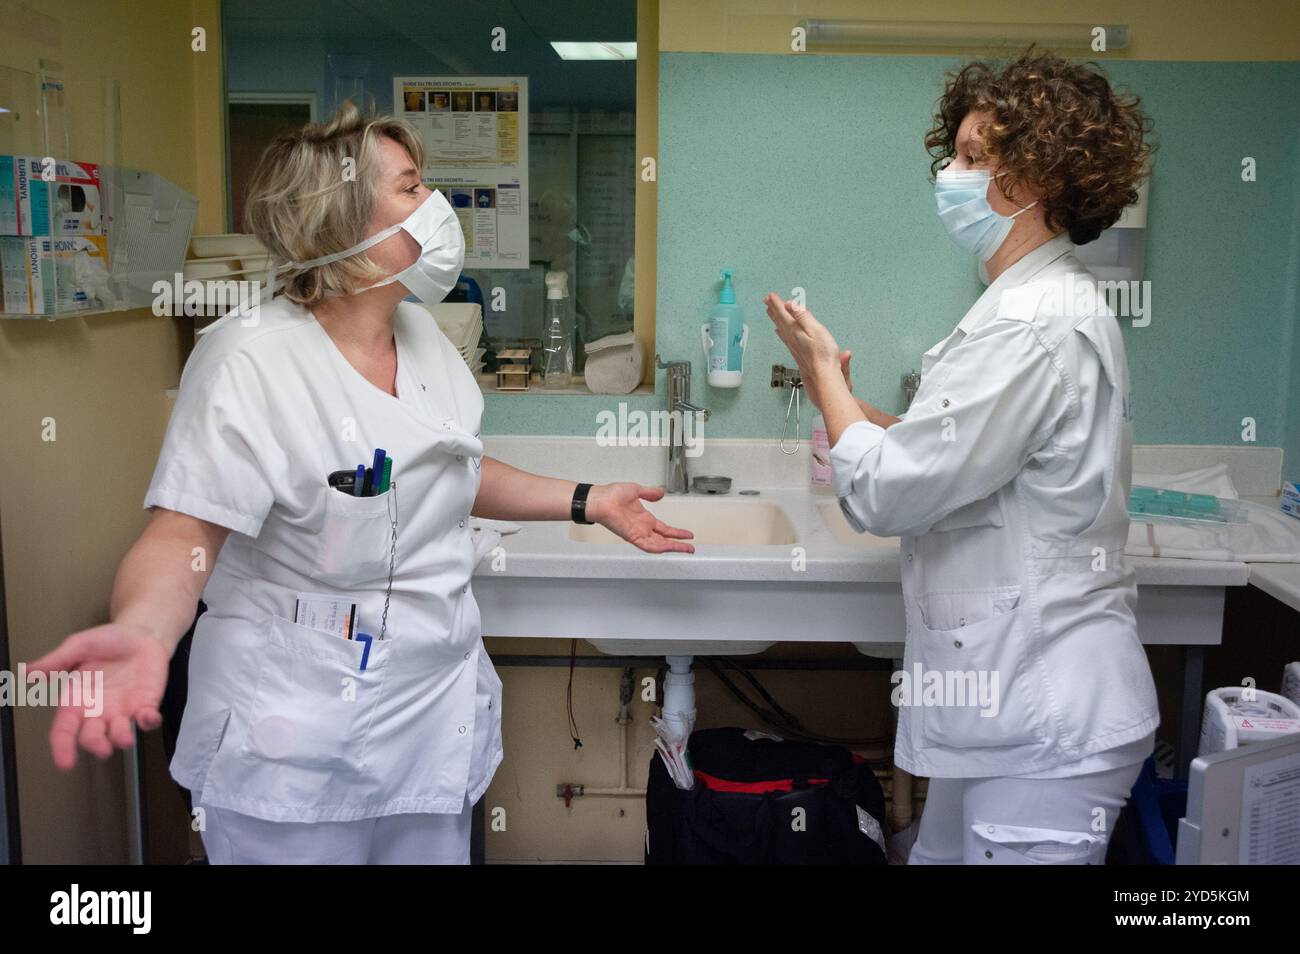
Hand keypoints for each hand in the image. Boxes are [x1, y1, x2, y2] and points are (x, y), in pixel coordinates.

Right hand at [27, 623, 171, 769]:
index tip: (65, 763)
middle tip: (101, 748)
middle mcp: (97, 711)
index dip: (62, 747)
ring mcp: (123, 710)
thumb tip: (27, 674)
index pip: (64, 729)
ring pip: (119, 734)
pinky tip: (148, 717)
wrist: (141, 635)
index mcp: (76, 700)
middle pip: (92, 737)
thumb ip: (56, 661)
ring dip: (121, 738)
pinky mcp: (146, 704)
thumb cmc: (107, 641)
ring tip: (124, 738)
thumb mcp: (78, 646)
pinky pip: (147, 720)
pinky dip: (148, 722)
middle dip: (95, 744)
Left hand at [586, 483, 694, 553]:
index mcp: (644, 519)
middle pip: (664, 540)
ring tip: (687, 549)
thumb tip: (661, 492)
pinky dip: (659, 547)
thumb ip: (650, 493)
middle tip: (691, 548)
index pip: (664, 529)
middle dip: (679, 544)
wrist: (599, 499)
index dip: (677, 533)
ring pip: (659, 545)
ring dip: (673, 547)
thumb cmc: (611, 495)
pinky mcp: (632, 537)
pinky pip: (648, 545)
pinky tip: (669, 548)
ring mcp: (638, 534)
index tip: (688, 535)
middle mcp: (642, 528)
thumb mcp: (636, 490)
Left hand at [764, 294, 844, 408]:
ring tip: (770, 311)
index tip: (771, 296)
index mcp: (795, 330)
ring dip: (775, 318)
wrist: (824, 375)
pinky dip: (780, 330)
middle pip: (780, 320)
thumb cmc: (823, 354)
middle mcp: (791, 338)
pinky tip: (779, 331)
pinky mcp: (797, 352)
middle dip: (773, 309)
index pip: (784, 313)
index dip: (777, 304)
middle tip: (767, 300)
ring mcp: (793, 346)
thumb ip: (802, 316)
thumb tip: (791, 304)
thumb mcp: (815, 329)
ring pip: (780, 328)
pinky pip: (784, 337)